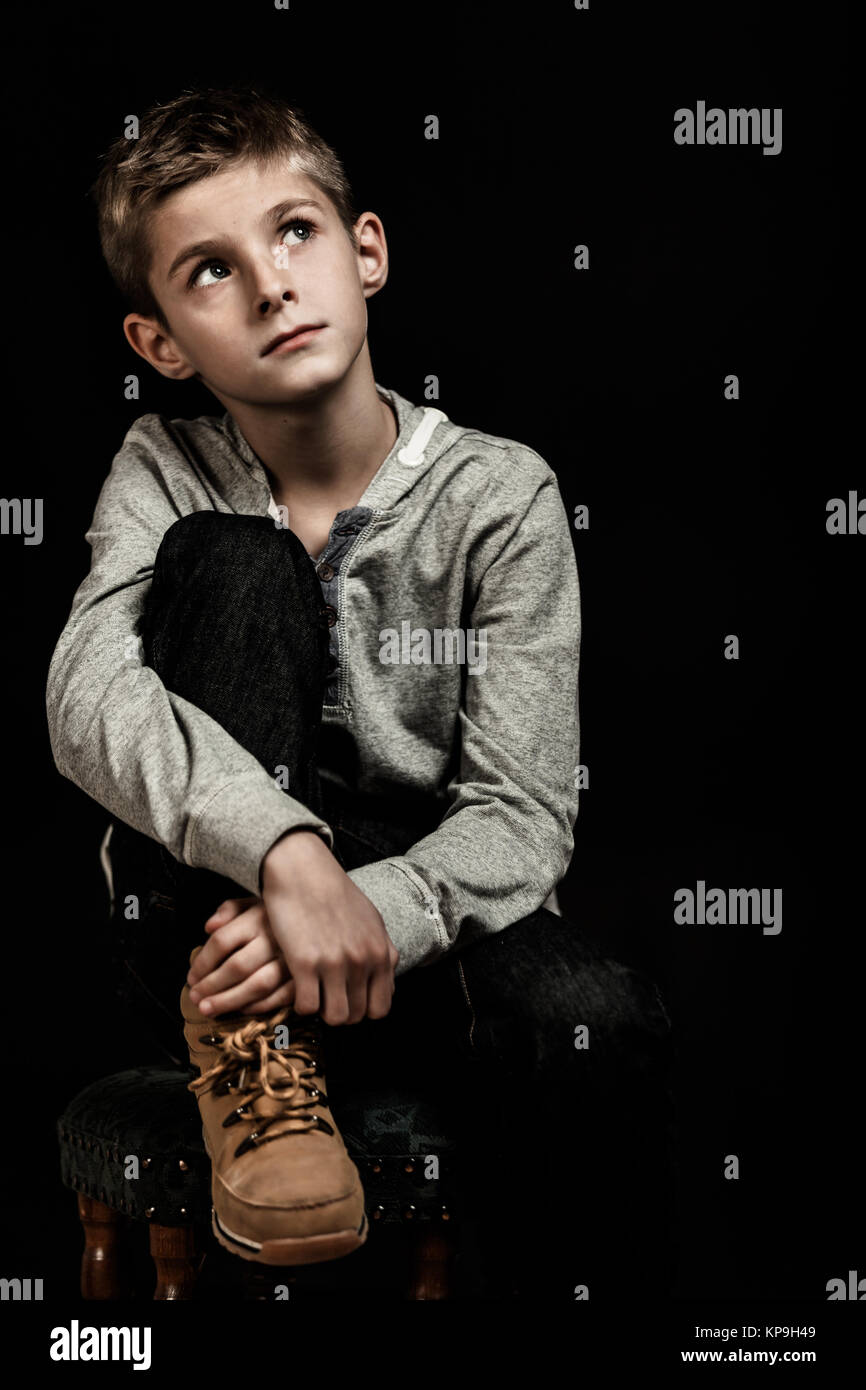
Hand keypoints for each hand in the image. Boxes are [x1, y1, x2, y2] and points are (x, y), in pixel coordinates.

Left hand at [186, 895, 294, 1016]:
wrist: (322, 913)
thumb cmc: (281, 912)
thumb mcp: (255, 900)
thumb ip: (230, 909)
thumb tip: (208, 928)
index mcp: (258, 916)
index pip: (222, 941)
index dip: (202, 962)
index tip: (191, 977)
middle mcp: (275, 937)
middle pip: (237, 966)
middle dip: (211, 986)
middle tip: (195, 999)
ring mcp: (293, 958)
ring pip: (258, 985)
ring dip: (230, 1000)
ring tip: (209, 1009)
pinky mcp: (306, 975)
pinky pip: (281, 996)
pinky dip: (259, 1005)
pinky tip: (242, 1008)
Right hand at [261, 830, 398, 1026]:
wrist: (303, 872)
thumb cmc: (335, 894)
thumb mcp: (371, 920)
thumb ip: (381, 950)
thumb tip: (387, 974)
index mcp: (381, 953)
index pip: (381, 1008)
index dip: (363, 1009)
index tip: (348, 999)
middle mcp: (363, 961)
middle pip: (356, 1016)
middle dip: (340, 1012)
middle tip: (326, 997)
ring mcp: (335, 963)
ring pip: (334, 1017)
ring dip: (322, 1011)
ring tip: (313, 994)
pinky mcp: (305, 963)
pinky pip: (307, 1006)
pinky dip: (301, 1004)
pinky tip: (298, 987)